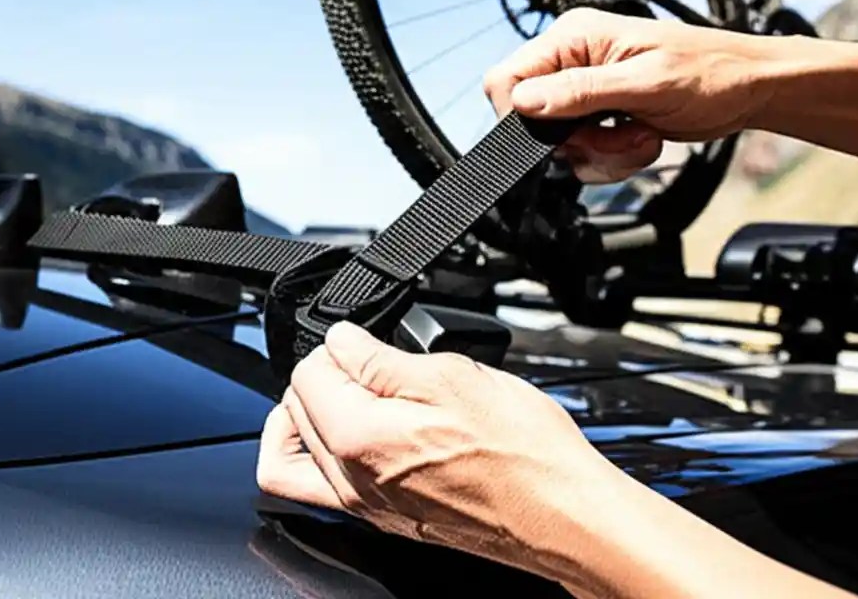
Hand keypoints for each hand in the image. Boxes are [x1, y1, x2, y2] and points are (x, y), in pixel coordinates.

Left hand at [255, 321, 630, 589]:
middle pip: (295, 412)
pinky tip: (367, 428)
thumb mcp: (452, 376)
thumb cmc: (523, 453)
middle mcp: (350, 480)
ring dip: (314, 414)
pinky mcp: (384, 517)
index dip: (335, 345)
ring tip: (352, 392)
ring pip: (297, 454)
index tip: (364, 340)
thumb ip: (378, 358)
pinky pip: (324, 485)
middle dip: (324, 376)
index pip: (305, 374)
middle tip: (367, 360)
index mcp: (357, 438)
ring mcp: (364, 505)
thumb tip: (338, 341)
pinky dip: (329, 450)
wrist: (562, 514)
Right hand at [483, 8, 782, 182]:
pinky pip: (582, 152)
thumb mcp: (646, 83)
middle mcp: (573, 59)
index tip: (559, 136)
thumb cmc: (711, 73)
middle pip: (533, 120)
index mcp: (575, 36)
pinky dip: (611, 158)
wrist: (748, 90)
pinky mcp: (599, 114)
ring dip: (601, 154)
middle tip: (619, 136)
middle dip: (577, 142)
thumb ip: (581, 92)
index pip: (508, 78)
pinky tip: (642, 140)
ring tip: (640, 137)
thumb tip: (525, 101)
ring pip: (559, 144)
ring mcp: (585, 89)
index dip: (522, 116)